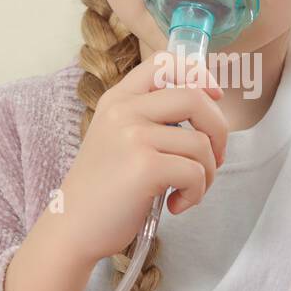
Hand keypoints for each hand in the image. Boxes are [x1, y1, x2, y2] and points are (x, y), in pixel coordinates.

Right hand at [54, 52, 226, 265]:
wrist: (72, 228)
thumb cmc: (103, 190)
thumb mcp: (118, 138)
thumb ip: (151, 119)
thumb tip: (208, 109)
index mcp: (118, 99)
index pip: (164, 62)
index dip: (199, 74)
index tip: (213, 97)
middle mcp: (124, 111)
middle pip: (195, 97)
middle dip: (219, 130)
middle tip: (215, 158)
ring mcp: (133, 137)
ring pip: (201, 142)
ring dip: (207, 172)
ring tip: (189, 190)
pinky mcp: (144, 167)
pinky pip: (195, 172)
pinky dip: (196, 193)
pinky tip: (176, 204)